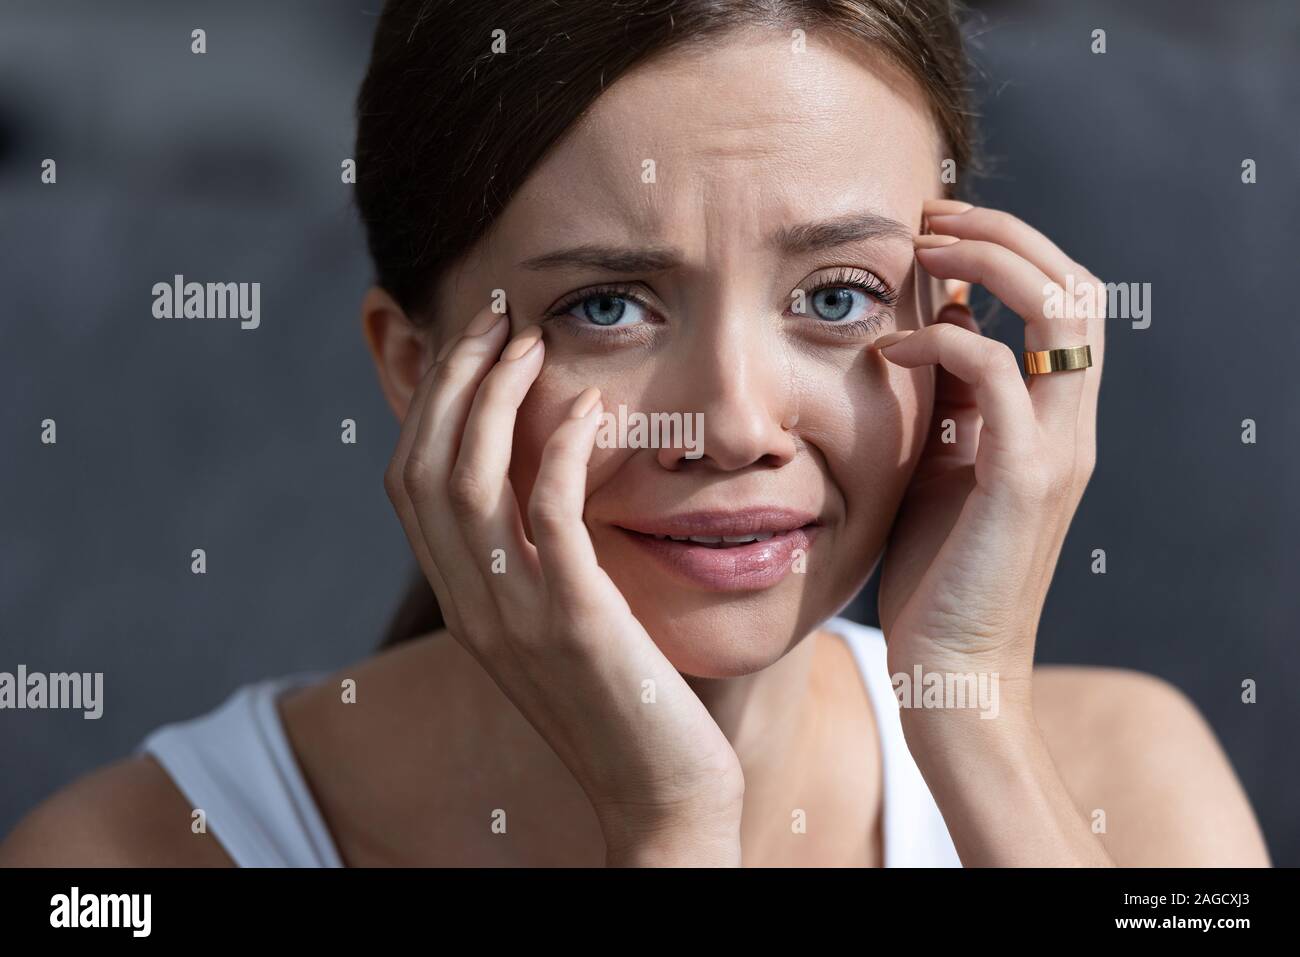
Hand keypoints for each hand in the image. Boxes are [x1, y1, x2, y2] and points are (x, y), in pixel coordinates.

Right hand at [383, 304, 743, 864]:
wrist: (660, 797)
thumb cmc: (628, 701)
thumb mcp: (563, 621)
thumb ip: (538, 558)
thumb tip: (547, 478)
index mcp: (463, 602)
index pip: (408, 482)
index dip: (429, 403)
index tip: (472, 342)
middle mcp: (472, 606)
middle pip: (421, 467)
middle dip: (452, 378)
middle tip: (494, 315)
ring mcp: (515, 617)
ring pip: (464, 480)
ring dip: (492, 397)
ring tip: (530, 341)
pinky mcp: (574, 623)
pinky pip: (546, 514)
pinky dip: (558, 447)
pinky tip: (588, 407)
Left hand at [870, 200, 1105, 724]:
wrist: (952, 670)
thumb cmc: (936, 571)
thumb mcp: (942, 463)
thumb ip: (951, 398)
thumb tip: (940, 320)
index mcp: (1054, 421)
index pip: (1063, 301)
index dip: (1009, 247)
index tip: (934, 227)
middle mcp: (1070, 427)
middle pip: (1077, 287)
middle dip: (1006, 233)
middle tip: (929, 217)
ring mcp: (1056, 452)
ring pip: (1062, 315)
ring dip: (991, 263)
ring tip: (924, 249)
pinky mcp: (1023, 482)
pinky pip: (1002, 377)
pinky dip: (950, 340)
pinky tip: (895, 345)